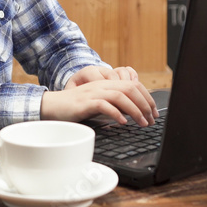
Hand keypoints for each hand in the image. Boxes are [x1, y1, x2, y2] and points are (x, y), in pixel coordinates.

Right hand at [40, 66, 157, 125]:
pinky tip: (123, 122)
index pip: (133, 85)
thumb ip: (113, 104)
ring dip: (135, 110)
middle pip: (130, 89)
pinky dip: (116, 114)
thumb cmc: (75, 107)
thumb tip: (131, 113)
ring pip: (120, 96)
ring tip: (142, 122)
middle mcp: (101, 85)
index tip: (154, 112)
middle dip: (145, 104)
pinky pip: (104, 105)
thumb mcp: (98, 102)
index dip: (147, 97)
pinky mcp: (85, 103)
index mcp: (106, 83)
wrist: (52, 106)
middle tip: (152, 119)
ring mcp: (93, 92)